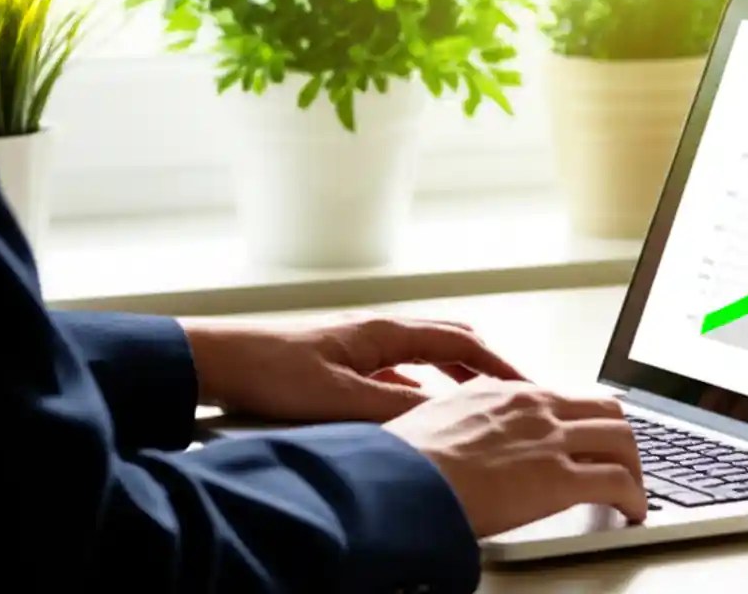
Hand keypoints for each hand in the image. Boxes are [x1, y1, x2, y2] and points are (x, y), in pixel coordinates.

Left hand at [181, 312, 524, 422]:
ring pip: (426, 353)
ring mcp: (363, 344)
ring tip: (481, 397)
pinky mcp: (346, 360)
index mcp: (385, 331)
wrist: (221, 359)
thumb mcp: (340, 399)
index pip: (460, 340)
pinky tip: (423, 407)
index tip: (526, 383)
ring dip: (458, 372)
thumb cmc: (272, 370)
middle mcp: (379, 330)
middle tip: (515, 389)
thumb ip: (395, 408)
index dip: (498, 363)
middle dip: (487, 364)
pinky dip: (426, 384)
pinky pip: (402, 369)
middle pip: (450, 340)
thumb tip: (444, 417)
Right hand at [383, 377, 646, 536]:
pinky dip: (634, 497)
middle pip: (605, 408)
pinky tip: (632, 512)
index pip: (563, 396)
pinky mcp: (559, 478)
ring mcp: (550, 439)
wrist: (399, 480)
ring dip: (635, 467)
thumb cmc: (404, 461)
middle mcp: (534, 406)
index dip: (585, 420)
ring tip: (634, 492)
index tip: (589, 439)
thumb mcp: (432, 422)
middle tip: (623, 462)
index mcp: (502, 392)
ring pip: (622, 439)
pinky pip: (618, 482)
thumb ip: (459, 422)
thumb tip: (458, 437)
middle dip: (621, 437)